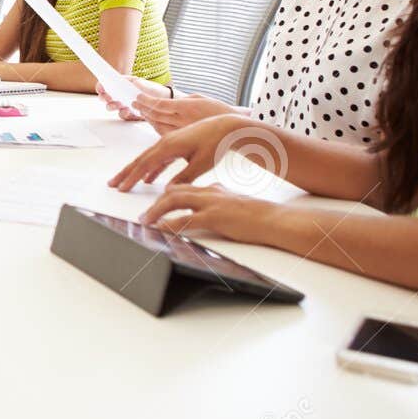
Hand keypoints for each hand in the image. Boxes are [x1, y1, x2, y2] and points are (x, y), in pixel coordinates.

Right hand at [96, 75, 167, 119]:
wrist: (167, 104)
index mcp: (125, 84)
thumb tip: (128, 82)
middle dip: (105, 97)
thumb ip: (136, 84)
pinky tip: (126, 111)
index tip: (100, 87)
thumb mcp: (146, 85)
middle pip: (109, 96)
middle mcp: (123, 94)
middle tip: (106, 98)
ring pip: (114, 106)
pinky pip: (123, 115)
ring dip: (112, 106)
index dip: (103, 85)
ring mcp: (126, 104)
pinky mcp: (131, 114)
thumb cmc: (156, 91)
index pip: (110, 84)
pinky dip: (123, 113)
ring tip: (115, 105)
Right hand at [108, 113, 252, 191]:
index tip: (122, 188)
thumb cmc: (216, 143)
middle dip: (125, 173)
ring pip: (147, 159)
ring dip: (135, 171)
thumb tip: (168, 191)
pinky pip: (158, 158)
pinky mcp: (176, 145)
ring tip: (125, 182)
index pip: (144, 164)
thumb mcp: (200, 164)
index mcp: (169, 146)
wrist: (227, 127)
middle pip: (140, 160)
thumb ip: (183, 178)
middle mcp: (165, 142)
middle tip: (113, 184)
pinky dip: (151, 169)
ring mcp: (169, 143)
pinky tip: (148, 179)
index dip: (131, 177)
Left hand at [131, 91, 231, 134]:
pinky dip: (157, 128)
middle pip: (156, 115)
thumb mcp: (201, 99)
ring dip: (148, 117)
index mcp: (187, 107)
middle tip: (134, 102)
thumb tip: (169, 102)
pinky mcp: (185, 139)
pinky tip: (153, 123)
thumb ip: (183, 100)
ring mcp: (183, 131)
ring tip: (140, 110)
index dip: (147, 100)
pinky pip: (166, 134)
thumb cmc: (220, 112)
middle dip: (143, 108)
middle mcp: (183, 120)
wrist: (234, 129)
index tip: (138, 96)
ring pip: (159, 125)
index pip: (160, 104)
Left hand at [137, 183, 301, 246]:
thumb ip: (218, 203)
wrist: (273, 219)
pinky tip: (160, 229)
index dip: (166, 196)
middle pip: (173, 193)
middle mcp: (208, 193)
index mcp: (213, 189)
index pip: (183, 188)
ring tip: (145, 221)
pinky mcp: (214, 217)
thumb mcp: (233, 204)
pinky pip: (185, 220)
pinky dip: (169, 224)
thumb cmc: (257, 216)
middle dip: (155, 203)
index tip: (155, 204)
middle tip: (144, 214)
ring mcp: (210, 204)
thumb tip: (207, 209)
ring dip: (156, 211)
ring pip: (174, 202)